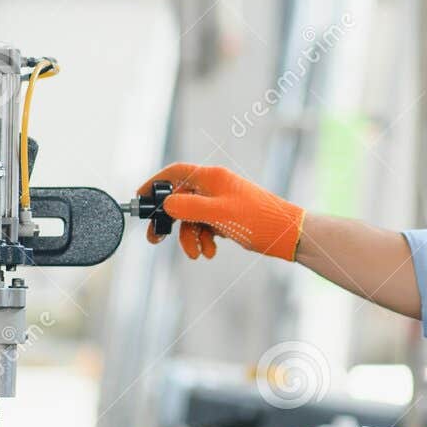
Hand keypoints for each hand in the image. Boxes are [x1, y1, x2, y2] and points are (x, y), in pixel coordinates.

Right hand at [136, 163, 305, 261]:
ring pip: (193, 217)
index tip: (140, 197)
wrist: (286, 235)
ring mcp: (222, 202)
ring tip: (198, 253)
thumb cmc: (257, 220)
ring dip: (190, 237)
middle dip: (170, 221)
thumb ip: (188, 207)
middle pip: (181, 199)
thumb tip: (166, 204)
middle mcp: (216, 186)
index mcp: (212, 177)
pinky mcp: (229, 217)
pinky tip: (210, 251)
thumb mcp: (217, 214)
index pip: (176, 173)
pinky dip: (204, 239)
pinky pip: (206, 226)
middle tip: (155, 239)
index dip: (155, 183)